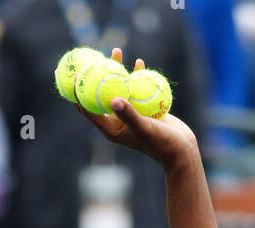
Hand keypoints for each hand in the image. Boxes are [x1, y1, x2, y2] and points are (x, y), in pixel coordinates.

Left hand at [73, 49, 197, 170]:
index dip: (78, 93)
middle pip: (99, 94)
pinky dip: (137, 74)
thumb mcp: (144, 128)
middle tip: (85, 59)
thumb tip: (114, 100)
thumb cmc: (161, 144)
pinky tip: (138, 61)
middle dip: (92, 77)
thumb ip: (129, 114)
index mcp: (110, 128)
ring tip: (116, 50)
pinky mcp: (142, 108)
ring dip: (117, 69)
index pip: (88, 109)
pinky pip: (136, 87)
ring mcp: (129, 113)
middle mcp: (117, 120)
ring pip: (119, 87)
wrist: (180, 150)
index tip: (73, 75)